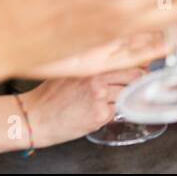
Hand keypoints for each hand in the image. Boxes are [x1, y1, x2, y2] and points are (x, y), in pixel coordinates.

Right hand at [19, 70, 144, 147]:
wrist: (34, 117)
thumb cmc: (50, 95)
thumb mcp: (71, 70)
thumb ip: (95, 64)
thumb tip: (124, 58)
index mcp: (92, 63)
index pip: (128, 58)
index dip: (138, 64)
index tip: (142, 67)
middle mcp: (97, 77)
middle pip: (135, 76)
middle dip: (136, 82)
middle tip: (129, 87)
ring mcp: (100, 95)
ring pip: (127, 95)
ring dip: (121, 99)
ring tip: (101, 102)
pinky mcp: (99, 114)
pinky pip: (116, 112)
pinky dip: (110, 114)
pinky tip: (94, 113)